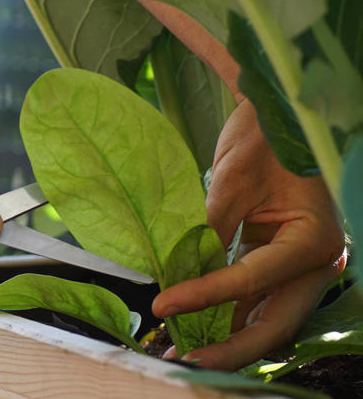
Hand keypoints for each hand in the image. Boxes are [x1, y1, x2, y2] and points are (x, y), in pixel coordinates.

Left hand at [152, 100, 345, 369]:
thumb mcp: (231, 182)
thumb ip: (209, 232)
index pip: (253, 278)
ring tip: (183, 354)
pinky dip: (226, 317)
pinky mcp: (276, 263)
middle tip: (186, 363)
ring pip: (266, 319)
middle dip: (230, 348)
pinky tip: (196, 329)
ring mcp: (298, 266)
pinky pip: (253, 301)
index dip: (206, 296)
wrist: (274, 117)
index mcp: (313, 239)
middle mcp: (315, 262)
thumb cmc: (261, 138)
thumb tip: (177, 275)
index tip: (163, 305)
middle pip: (276, 323)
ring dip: (226, 339)